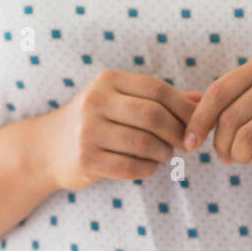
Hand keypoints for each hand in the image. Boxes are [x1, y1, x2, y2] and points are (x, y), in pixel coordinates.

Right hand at [43, 70, 201, 190]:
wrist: (48, 148)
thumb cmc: (95, 122)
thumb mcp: (121, 100)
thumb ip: (160, 99)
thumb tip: (203, 100)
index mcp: (108, 82)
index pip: (157, 89)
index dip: (183, 107)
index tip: (195, 123)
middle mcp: (95, 103)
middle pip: (153, 116)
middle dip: (177, 133)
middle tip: (185, 144)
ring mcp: (88, 132)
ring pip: (145, 144)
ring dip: (164, 153)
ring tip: (164, 154)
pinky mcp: (86, 160)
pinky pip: (131, 167)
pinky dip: (148, 168)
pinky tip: (149, 166)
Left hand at [182, 55, 251, 167]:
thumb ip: (232, 96)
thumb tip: (185, 110)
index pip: (218, 94)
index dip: (197, 122)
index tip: (189, 143)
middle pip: (229, 122)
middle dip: (221, 146)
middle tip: (227, 156)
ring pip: (246, 141)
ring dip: (240, 157)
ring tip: (245, 157)